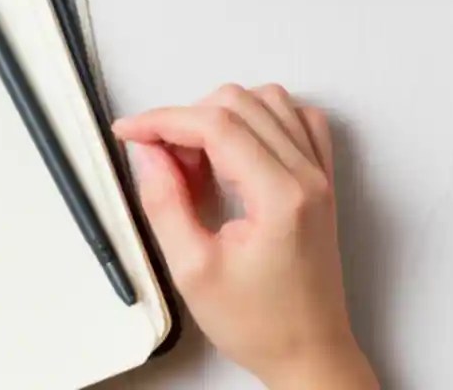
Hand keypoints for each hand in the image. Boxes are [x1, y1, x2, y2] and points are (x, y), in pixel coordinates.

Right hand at [114, 84, 376, 389]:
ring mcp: (320, 175)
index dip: (163, 120)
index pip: (216, 125)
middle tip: (161, 156)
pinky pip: (298, 119)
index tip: (131, 132)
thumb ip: (164, 202)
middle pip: (241, 103)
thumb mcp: (191, 270)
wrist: (308, 353)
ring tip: (196, 156)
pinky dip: (261, 117)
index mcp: (280, 197)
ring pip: (269, 100)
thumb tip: (149, 153)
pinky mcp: (322, 180)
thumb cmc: (260, 323)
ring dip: (222, 114)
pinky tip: (236, 147)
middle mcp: (307, 176)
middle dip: (188, 118)